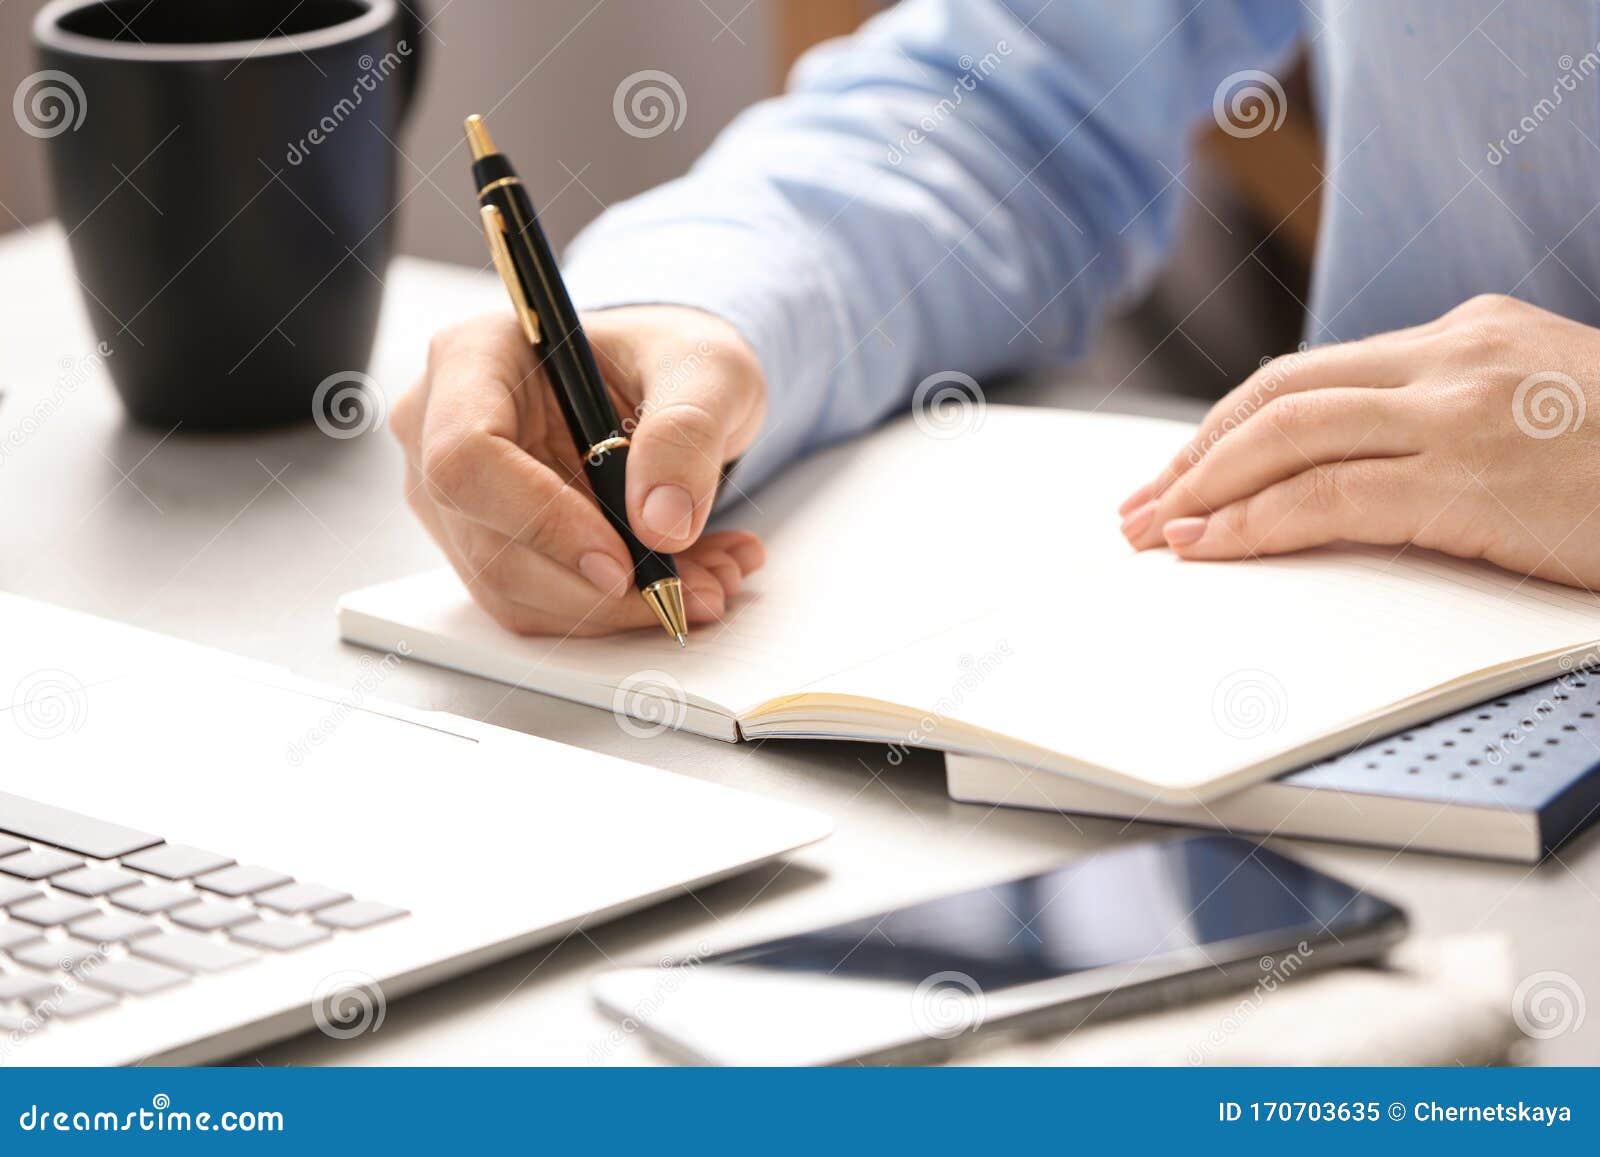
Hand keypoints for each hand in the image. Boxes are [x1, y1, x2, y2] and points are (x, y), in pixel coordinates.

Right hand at [391, 305, 767, 635]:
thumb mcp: (708, 369)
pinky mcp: (487, 543)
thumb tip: (660, 523)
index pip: (466, 458)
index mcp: (473, 357)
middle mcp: (441, 429)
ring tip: (708, 581)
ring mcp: (457, 496)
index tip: (623, 561)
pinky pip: (539, 603)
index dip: (542, 521)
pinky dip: (614, 609)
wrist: (671, 387)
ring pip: (514, 589)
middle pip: (490, 542)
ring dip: (617, 607)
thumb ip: (688, 432)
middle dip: (600, 586)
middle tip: (697, 590)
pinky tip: (682, 579)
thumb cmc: (673, 358)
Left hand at [1118, 294, 1599, 589]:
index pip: (1310, 377)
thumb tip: (1353, 468)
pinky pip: (1325, 496)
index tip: (1183, 470)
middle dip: (1194, 454)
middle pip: (1277, 395)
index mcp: (1464, 337)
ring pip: (1285, 435)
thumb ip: (1448, 420)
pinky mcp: (1470, 478)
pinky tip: (1207, 547)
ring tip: (1153, 530)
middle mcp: (1451, 360)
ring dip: (1201, 486)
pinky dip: (1250, 524)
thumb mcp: (1538, 408)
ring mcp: (1459, 414)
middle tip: (1140, 504)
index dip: (1230, 427)